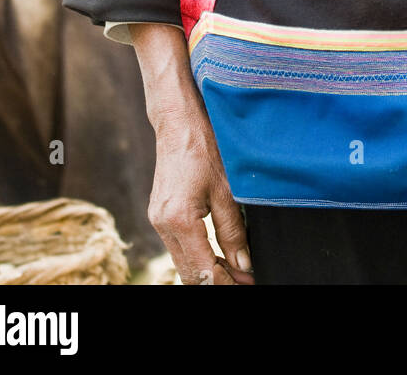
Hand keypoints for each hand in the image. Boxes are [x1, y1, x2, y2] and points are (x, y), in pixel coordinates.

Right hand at [148, 90, 253, 285]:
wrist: (179, 122)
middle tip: (245, 281)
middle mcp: (163, 225)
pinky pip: (178, 247)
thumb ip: (234, 232)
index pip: (203, 271)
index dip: (227, 283)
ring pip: (182, 262)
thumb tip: (243, 266)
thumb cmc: (205, 147)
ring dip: (207, 271)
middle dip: (217, 282)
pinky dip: (197, 256)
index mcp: (179, 220)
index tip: (248, 284)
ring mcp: (158, 219)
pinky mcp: (159, 213)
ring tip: (236, 271)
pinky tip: (217, 254)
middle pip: (189, 273)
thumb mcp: (227, 190)